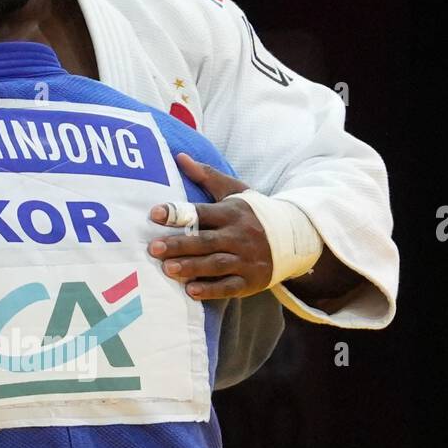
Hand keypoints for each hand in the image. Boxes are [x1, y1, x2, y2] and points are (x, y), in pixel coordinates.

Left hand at [148, 153, 272, 299]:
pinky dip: (211, 289)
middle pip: (206, 241)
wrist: (294, 238)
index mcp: (232, 212)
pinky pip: (229, 286)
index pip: (202, 212)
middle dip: (179, 245)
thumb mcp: (235, 191)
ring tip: (167, 269)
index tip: (155, 214)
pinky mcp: (249, 280)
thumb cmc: (254, 213)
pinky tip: (191, 290)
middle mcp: (239, 235)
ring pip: (216, 264)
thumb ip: (207, 176)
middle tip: (153, 248)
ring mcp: (245, 259)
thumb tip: (180, 157)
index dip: (178, 213)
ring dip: (191, 267)